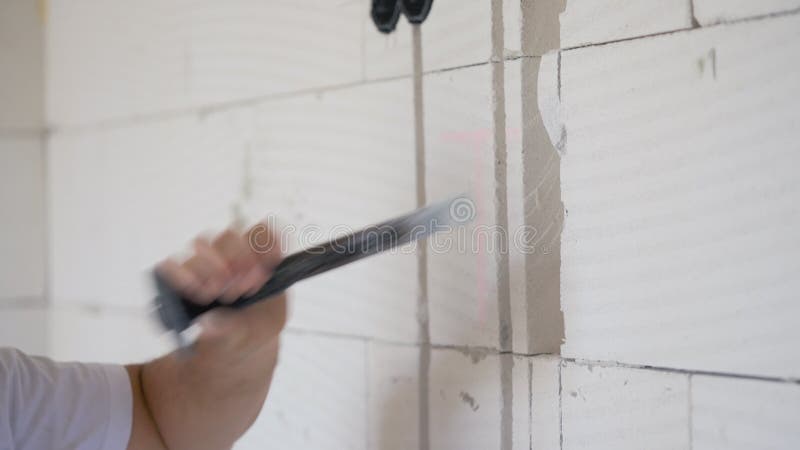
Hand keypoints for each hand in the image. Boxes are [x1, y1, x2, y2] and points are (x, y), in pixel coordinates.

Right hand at [127, 223, 286, 449]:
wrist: (214, 379)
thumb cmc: (244, 356)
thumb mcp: (251, 347)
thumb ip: (238, 332)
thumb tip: (212, 322)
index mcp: (269, 274)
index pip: (269, 238)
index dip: (263, 246)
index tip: (254, 272)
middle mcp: (240, 266)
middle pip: (234, 238)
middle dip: (229, 258)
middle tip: (227, 287)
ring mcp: (209, 272)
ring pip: (205, 249)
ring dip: (202, 265)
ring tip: (203, 292)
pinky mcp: (181, 284)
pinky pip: (174, 267)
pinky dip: (175, 272)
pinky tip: (176, 285)